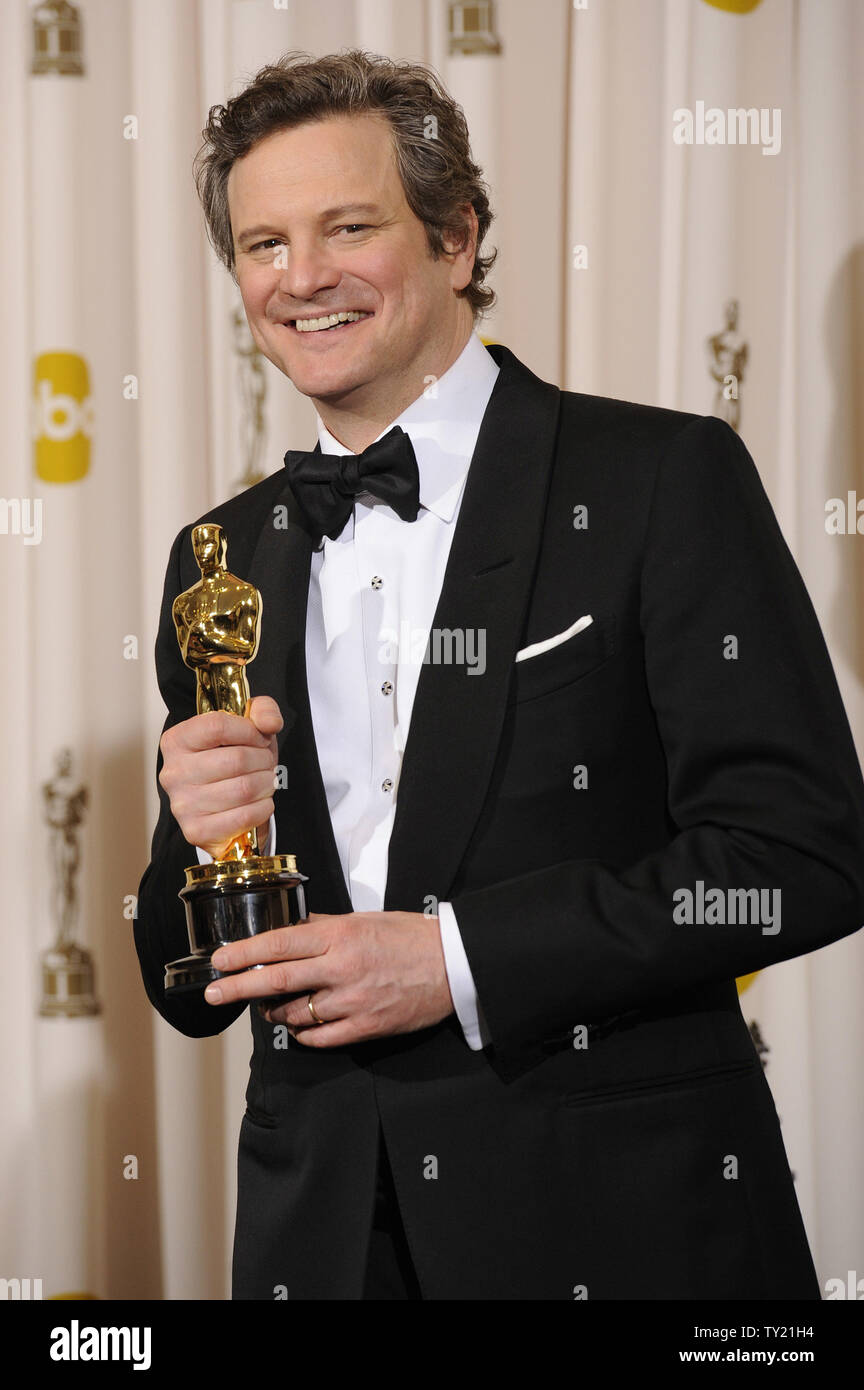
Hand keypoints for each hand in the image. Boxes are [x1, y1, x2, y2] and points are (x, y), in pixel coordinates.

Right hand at [158, 695, 281, 857]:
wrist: (227, 802)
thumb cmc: (234, 760)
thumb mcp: (248, 725)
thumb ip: (262, 710)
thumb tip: (269, 723)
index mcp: (177, 740)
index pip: (217, 726)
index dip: (249, 731)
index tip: (260, 738)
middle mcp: (173, 772)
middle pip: (236, 760)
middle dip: (263, 761)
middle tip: (266, 764)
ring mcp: (182, 804)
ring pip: (243, 789)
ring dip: (266, 784)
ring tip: (265, 781)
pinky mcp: (197, 831)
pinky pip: (244, 817)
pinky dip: (262, 808)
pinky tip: (260, 802)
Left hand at [203, 911, 454, 1045]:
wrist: (451, 964)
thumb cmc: (408, 937)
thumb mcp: (363, 920)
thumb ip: (324, 927)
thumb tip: (289, 930)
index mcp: (340, 937)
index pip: (279, 944)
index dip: (244, 954)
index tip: (219, 961)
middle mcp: (341, 969)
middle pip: (276, 980)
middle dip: (239, 988)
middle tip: (213, 994)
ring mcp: (353, 1001)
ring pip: (296, 1014)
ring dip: (275, 1013)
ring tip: (268, 1008)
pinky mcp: (366, 1027)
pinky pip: (320, 1038)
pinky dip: (303, 1033)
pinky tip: (298, 1026)